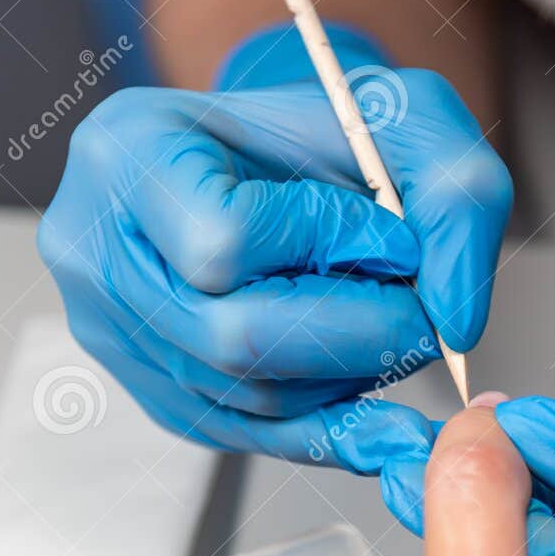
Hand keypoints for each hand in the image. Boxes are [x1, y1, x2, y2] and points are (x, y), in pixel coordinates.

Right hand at [37, 23, 510, 467]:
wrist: (269, 167)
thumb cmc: (315, 135)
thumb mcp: (403, 119)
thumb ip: (456, 198)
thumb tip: (454, 321)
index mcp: (129, 156)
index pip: (224, 239)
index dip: (329, 247)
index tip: (393, 238)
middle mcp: (98, 252)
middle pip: (234, 339)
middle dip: (358, 336)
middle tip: (419, 315)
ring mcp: (116, 333)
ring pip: (249, 397)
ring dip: (349, 380)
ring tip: (392, 331)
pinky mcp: (156, 393)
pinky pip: (251, 436)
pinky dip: (332, 429)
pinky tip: (386, 419)